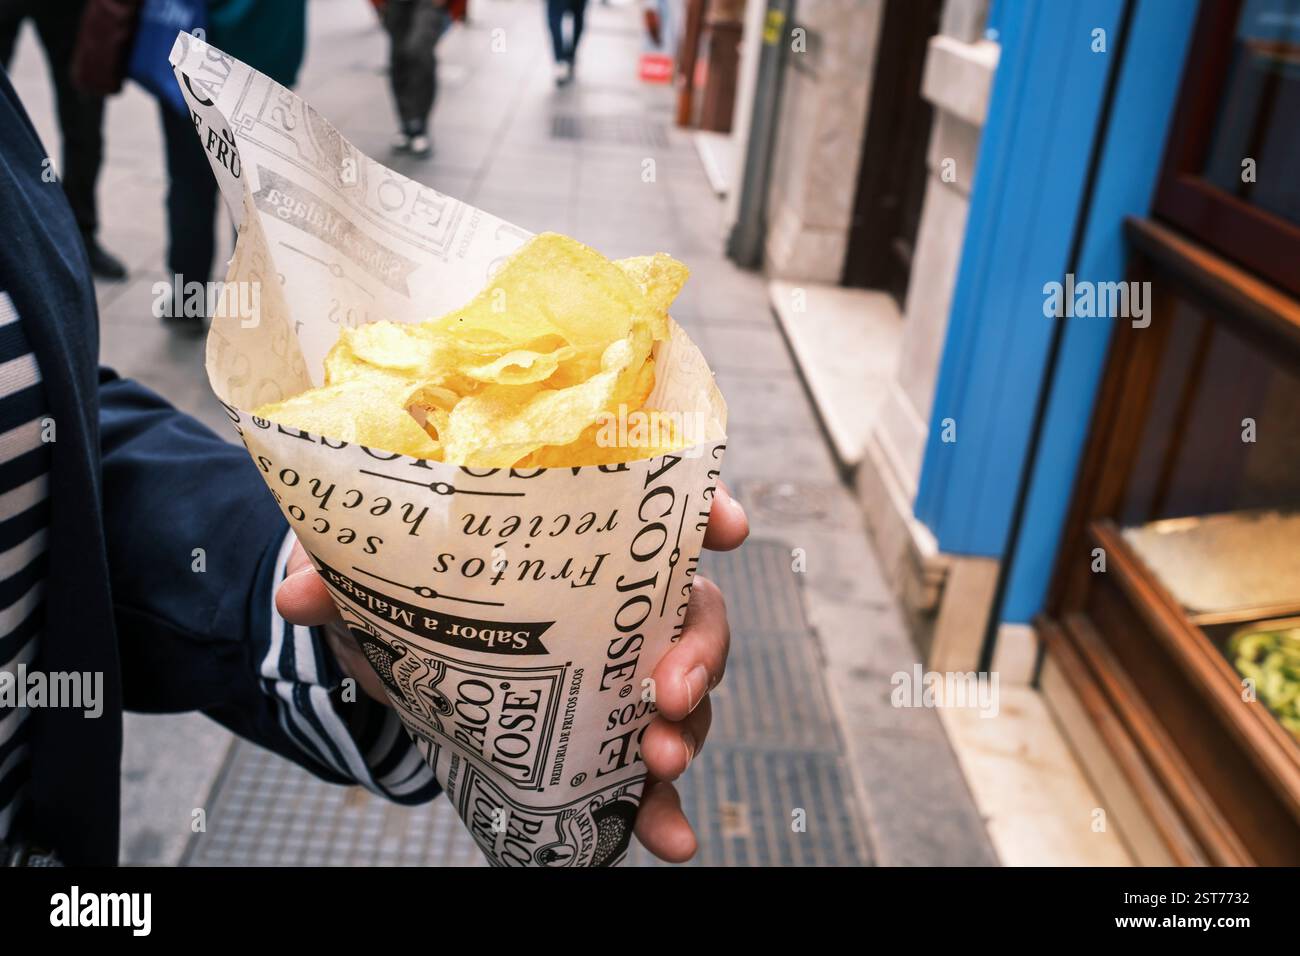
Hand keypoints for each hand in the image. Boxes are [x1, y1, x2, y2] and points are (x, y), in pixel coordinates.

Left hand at [275, 482, 749, 862]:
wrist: (387, 647)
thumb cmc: (401, 580)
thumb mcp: (370, 566)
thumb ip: (341, 568)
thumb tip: (303, 595)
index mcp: (579, 532)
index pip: (658, 506)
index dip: (705, 510)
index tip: (727, 529)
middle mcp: (615, 597)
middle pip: (693, 609)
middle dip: (701, 647)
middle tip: (669, 687)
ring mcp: (615, 670)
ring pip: (685, 692)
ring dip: (686, 729)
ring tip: (659, 759)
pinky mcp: (598, 735)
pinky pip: (646, 771)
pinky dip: (663, 806)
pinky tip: (668, 840)